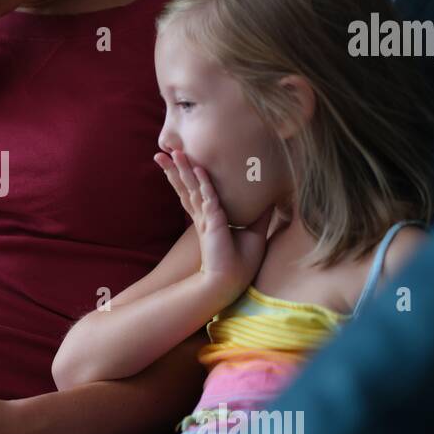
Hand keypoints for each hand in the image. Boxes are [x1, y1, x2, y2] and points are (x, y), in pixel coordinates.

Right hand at [154, 148, 272, 301]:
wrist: (231, 282)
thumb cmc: (240, 263)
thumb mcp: (255, 234)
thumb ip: (260, 216)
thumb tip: (270, 201)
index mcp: (208, 218)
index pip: (194, 192)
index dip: (185, 176)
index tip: (178, 160)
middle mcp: (203, 216)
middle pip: (186, 187)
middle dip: (175, 168)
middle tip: (163, 152)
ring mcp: (206, 219)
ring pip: (192, 188)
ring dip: (183, 169)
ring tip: (174, 152)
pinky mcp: (213, 224)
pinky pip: (208, 199)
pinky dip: (203, 183)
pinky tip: (198, 170)